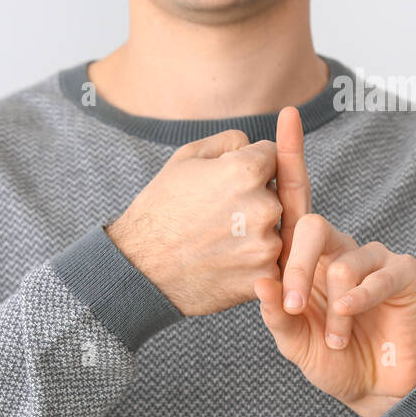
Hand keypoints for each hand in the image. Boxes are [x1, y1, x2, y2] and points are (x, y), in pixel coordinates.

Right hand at [107, 129, 282, 315]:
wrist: (140, 269)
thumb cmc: (159, 209)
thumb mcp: (185, 158)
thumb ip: (230, 140)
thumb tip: (254, 145)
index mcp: (247, 170)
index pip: (272, 154)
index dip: (248, 164)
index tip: (226, 180)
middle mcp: (264, 206)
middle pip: (276, 192)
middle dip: (254, 197)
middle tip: (216, 213)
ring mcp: (266, 245)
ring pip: (276, 227)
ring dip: (255, 230)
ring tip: (216, 238)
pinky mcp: (264, 276)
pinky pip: (271, 259)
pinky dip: (252, 259)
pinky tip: (222, 259)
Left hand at [252, 107, 415, 416]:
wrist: (374, 388)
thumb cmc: (329, 358)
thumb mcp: (291, 338)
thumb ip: (275, 310)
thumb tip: (261, 279)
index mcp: (305, 257)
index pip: (294, 199)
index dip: (291, 157)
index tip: (285, 116)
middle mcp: (337, 249)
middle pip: (311, 226)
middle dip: (297, 267)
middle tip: (293, 306)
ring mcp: (372, 258)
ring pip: (343, 257)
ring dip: (332, 302)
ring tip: (334, 333)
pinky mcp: (405, 273)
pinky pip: (381, 272)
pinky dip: (361, 299)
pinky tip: (352, 320)